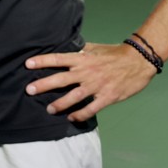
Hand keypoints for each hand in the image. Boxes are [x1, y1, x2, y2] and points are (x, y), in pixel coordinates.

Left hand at [24, 41, 157, 121]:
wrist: (139, 61)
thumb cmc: (115, 54)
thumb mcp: (95, 49)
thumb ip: (79, 51)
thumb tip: (65, 50)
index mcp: (83, 58)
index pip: (58, 58)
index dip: (42, 61)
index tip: (28, 64)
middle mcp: (87, 72)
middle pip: (61, 78)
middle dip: (44, 84)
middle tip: (29, 90)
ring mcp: (97, 85)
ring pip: (74, 96)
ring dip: (60, 103)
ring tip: (49, 109)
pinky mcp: (108, 96)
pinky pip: (91, 108)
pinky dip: (81, 114)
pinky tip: (71, 118)